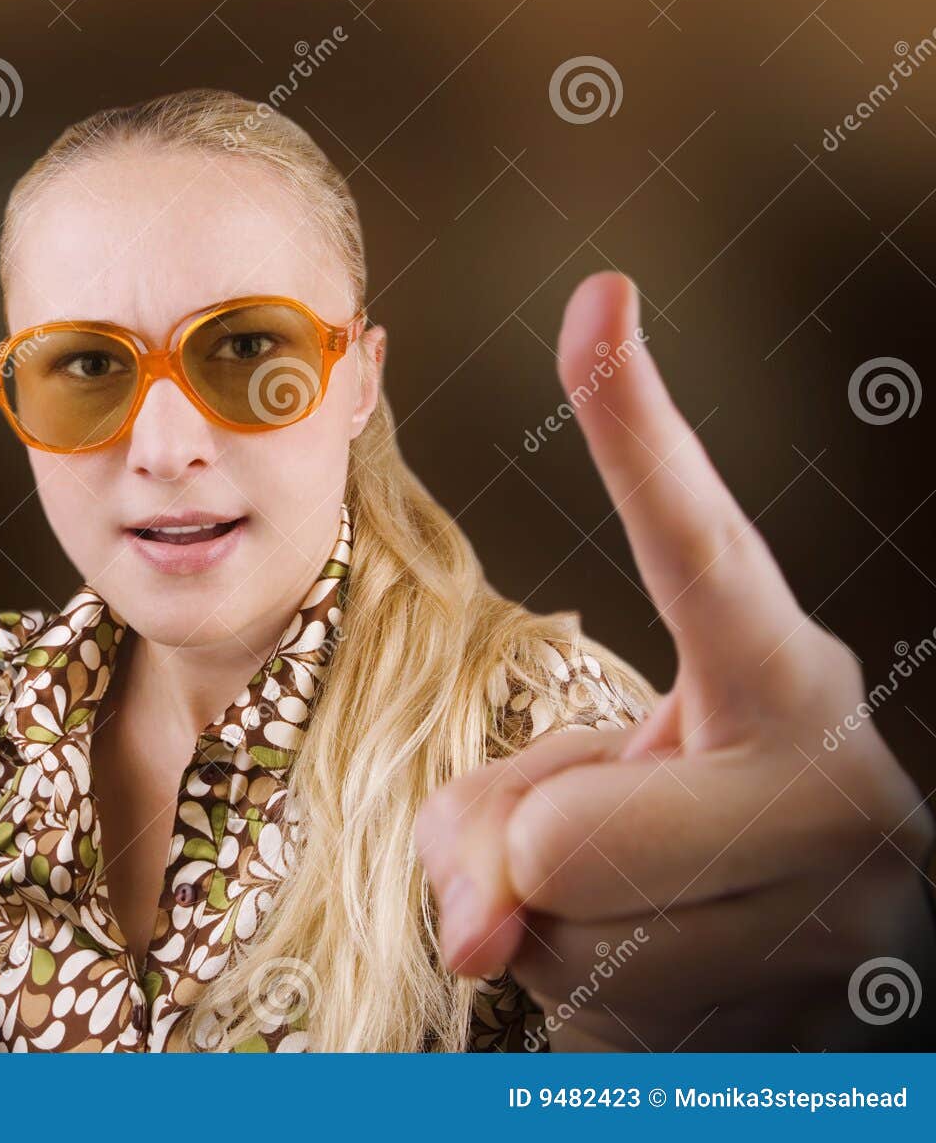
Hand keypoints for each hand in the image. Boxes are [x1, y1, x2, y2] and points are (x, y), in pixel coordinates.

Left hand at [417, 272, 935, 1049]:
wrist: (804, 981)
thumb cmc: (663, 850)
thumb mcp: (568, 790)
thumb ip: (490, 822)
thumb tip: (479, 943)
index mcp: (780, 677)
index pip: (695, 542)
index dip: (639, 426)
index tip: (598, 297)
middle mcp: (835, 780)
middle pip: (563, 839)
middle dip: (531, 851)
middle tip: (593, 846)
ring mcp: (842, 914)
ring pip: (569, 940)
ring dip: (555, 938)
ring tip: (644, 912)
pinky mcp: (816, 1023)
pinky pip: (596, 1016)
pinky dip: (579, 1004)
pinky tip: (660, 980)